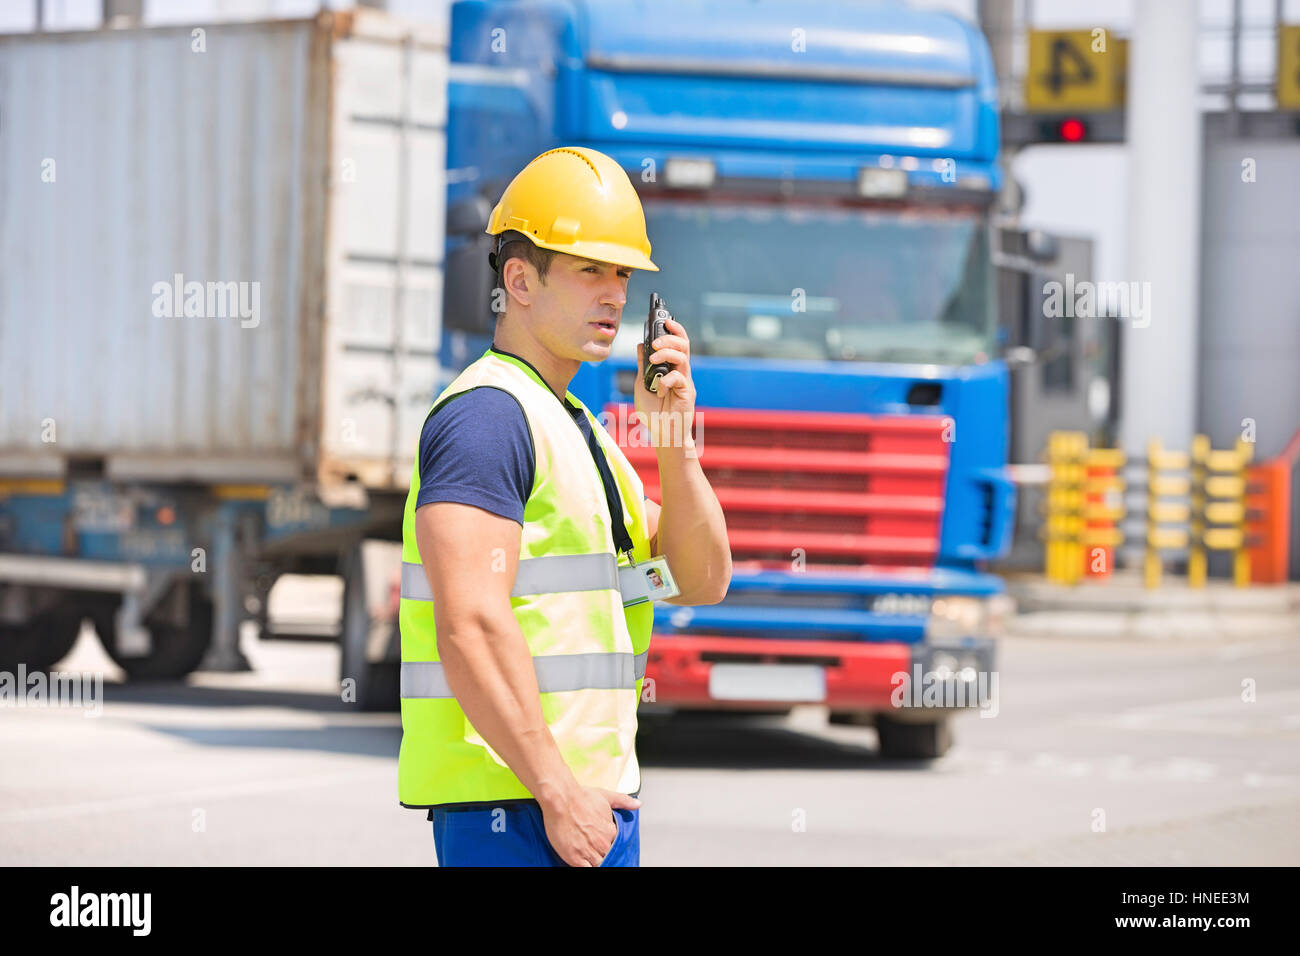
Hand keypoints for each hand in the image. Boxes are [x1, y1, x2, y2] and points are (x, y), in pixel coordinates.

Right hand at [539, 786, 640, 866]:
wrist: (561, 800)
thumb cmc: (580, 797)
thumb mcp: (605, 796)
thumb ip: (623, 801)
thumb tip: (638, 804)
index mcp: (610, 831)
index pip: (615, 845)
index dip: (608, 843)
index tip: (601, 841)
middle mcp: (602, 843)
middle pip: (606, 855)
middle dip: (601, 852)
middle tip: (592, 846)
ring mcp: (589, 851)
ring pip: (598, 864)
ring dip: (594, 860)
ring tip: (586, 853)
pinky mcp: (575, 858)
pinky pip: (586, 869)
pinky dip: (586, 866)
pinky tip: (582, 861)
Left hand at [634, 316, 696, 449]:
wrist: (662, 434)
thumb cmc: (653, 412)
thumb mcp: (641, 384)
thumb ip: (642, 366)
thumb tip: (640, 345)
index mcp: (670, 367)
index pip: (675, 342)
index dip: (673, 328)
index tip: (664, 319)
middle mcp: (680, 371)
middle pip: (683, 344)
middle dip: (670, 336)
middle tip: (656, 342)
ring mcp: (685, 381)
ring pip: (682, 356)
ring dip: (667, 353)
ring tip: (654, 359)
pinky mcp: (688, 392)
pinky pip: (679, 378)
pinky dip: (666, 381)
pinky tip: (659, 391)